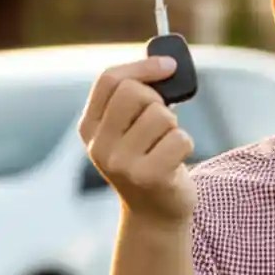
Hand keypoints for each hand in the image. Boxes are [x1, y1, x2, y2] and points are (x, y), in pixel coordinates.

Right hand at [78, 56, 195, 224]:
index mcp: (89, 128)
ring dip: (173, 126)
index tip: (168, 65)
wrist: (154, 215)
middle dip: (158, 100)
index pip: (109, 80)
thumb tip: (163, 59)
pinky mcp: (148, 177)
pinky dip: (185, 145)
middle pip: (134, 92)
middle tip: (163, 120)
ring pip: (161, 115)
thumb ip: (137, 95)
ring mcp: (121, 164)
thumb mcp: (130, 129)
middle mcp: (99, 146)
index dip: (142, 66)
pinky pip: (180, 138)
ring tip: (165, 145)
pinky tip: (175, 162)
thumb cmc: (148, 160)